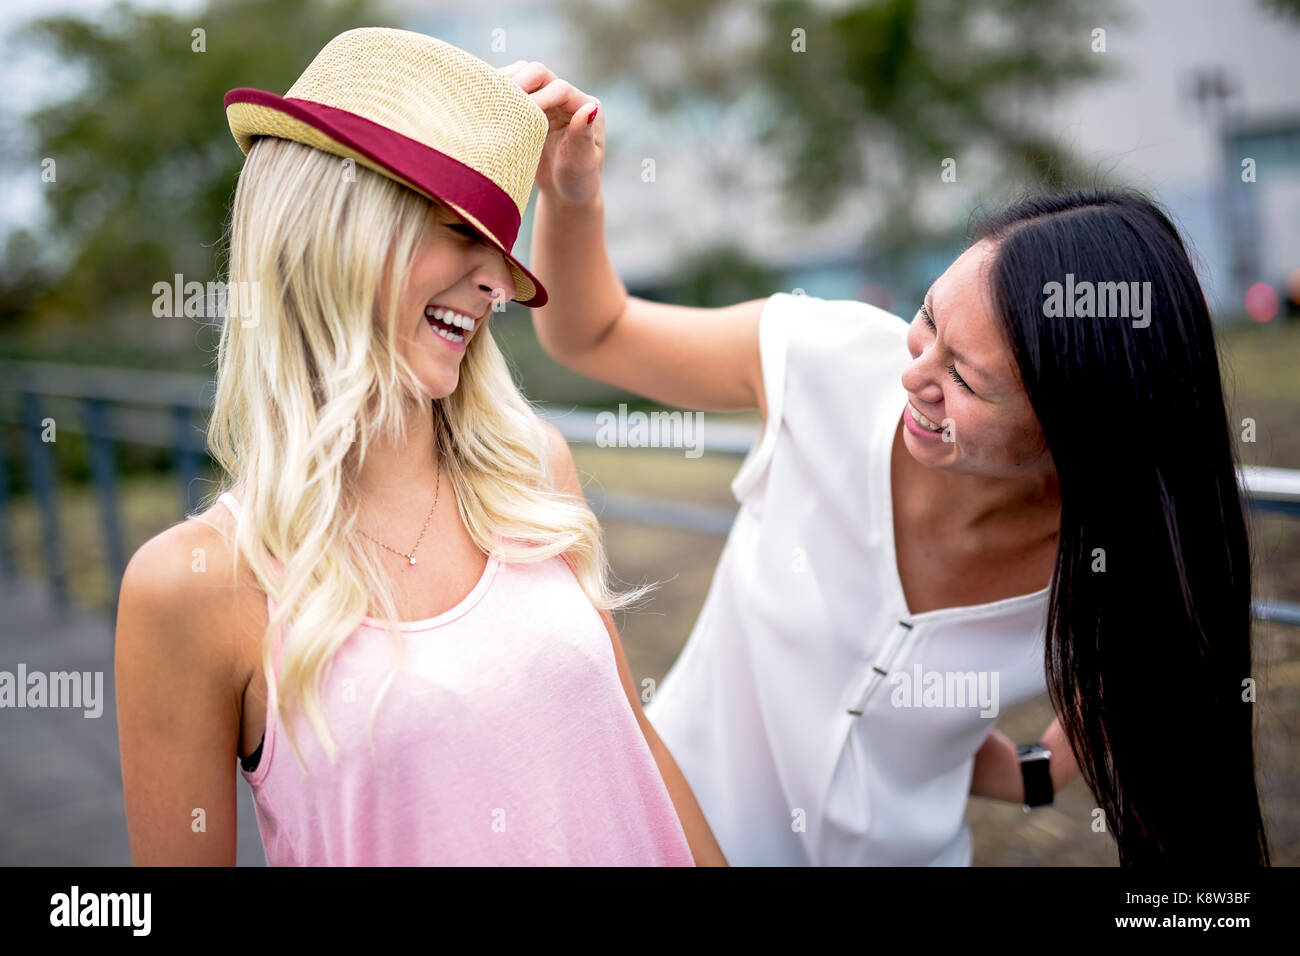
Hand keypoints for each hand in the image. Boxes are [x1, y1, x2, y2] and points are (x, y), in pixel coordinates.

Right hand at [499, 61, 603, 203]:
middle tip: (499, 98)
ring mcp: (547, 100)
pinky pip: (512, 89)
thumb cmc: (578, 182)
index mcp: (585, 106)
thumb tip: (590, 108)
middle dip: (519, 81)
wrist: (565, 193)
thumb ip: (583, 136)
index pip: (560, 89)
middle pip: (539, 73)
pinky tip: (486, 102)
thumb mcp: (582, 163)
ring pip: (523, 74)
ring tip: (490, 98)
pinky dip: (499, 91)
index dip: (540, 96)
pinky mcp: (529, 107)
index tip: (522, 114)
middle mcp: (566, 98)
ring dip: (505, 82)